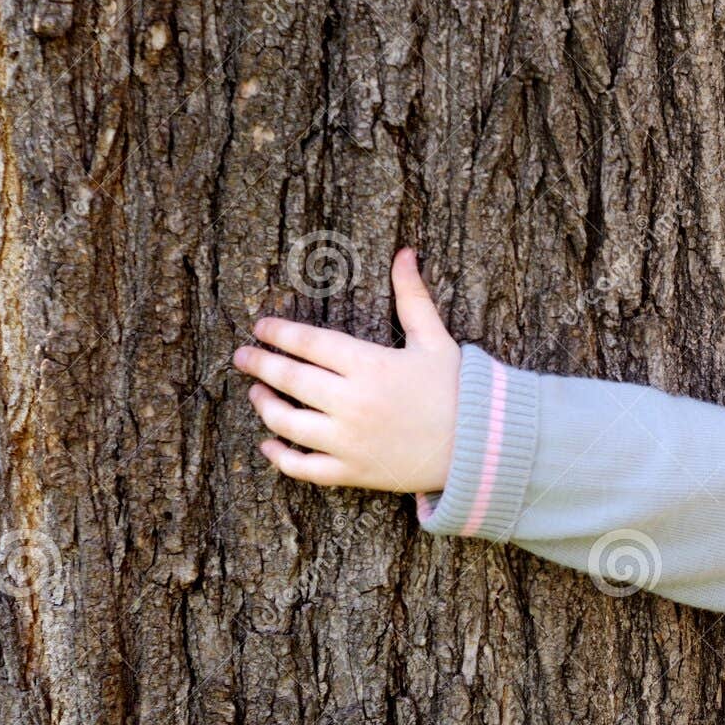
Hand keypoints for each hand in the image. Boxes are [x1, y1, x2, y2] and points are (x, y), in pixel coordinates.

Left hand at [233, 247, 461, 492]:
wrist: (482, 445)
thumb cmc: (458, 389)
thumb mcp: (436, 339)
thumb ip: (413, 296)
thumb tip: (405, 253)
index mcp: (370, 365)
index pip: (308, 342)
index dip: (279, 332)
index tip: (262, 327)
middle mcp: (352, 402)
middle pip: (288, 379)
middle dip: (259, 364)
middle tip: (242, 356)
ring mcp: (350, 440)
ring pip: (287, 423)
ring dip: (264, 405)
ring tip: (257, 393)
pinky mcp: (353, 471)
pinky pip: (302, 467)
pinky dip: (278, 456)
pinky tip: (269, 442)